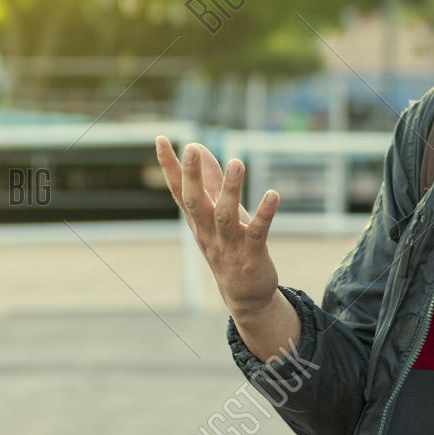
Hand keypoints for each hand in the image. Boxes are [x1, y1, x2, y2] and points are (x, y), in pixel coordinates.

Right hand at [155, 136, 279, 319]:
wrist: (244, 295)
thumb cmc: (230, 245)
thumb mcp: (217, 212)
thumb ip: (208, 180)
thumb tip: (198, 146)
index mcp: (198, 220)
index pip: (178, 190)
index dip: (169, 166)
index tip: (161, 139)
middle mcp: (208, 231)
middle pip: (195, 202)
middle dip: (192, 176)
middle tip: (192, 148)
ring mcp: (228, 244)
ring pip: (224, 215)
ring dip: (229, 189)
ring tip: (236, 162)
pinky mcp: (251, 255)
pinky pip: (257, 232)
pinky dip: (264, 214)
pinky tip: (273, 194)